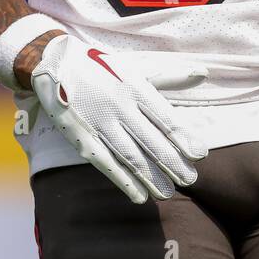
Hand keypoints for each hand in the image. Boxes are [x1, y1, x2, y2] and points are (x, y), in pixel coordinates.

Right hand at [30, 35, 208, 203]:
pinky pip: (106, 163)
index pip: (165, 117)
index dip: (183, 138)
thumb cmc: (102, 67)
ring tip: (169, 193)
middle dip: (172, 163)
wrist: (54, 63)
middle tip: (191, 180)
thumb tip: (204, 73)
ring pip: (131, 156)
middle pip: (151, 140)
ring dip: (151, 177)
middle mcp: (119, 106)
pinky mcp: (82, 138)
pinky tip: (139, 195)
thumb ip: (170, 76)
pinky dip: (123, 181)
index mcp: (134, 87)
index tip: (201, 154)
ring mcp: (100, 123)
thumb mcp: (135, 67)